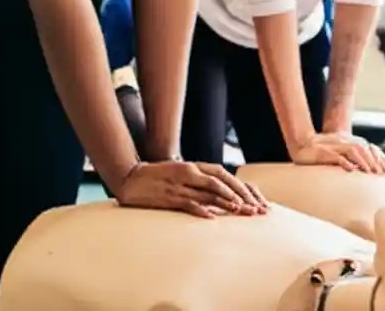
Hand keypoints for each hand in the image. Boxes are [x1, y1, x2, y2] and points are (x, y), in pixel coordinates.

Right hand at [112, 161, 268, 218]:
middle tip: (253, 209)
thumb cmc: (158, 178)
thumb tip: (220, 194)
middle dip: (239, 196)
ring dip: (226, 203)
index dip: (239, 186)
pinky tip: (212, 217)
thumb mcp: (181, 174)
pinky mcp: (169, 198)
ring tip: (241, 211)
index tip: (253, 199)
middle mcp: (189, 173)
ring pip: (207, 194)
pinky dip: (201, 210)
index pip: (223, 174)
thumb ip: (199, 181)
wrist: (130, 178)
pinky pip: (188, 204)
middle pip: (220, 184)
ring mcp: (179, 185)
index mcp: (193, 167)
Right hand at [289, 132, 384, 173]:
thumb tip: (363, 171)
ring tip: (370, 173)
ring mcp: (334, 146)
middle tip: (382, 174)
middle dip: (375, 161)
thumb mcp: (338, 153)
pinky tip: (351, 170)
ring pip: (354, 150)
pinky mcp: (324, 152)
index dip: (380, 158)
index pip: (369, 148)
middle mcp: (344, 141)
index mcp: (349, 141)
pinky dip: (344, 162)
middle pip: (364, 149)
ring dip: (364, 162)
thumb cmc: (320, 152)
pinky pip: (336, 156)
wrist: (301, 145)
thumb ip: (351, 158)